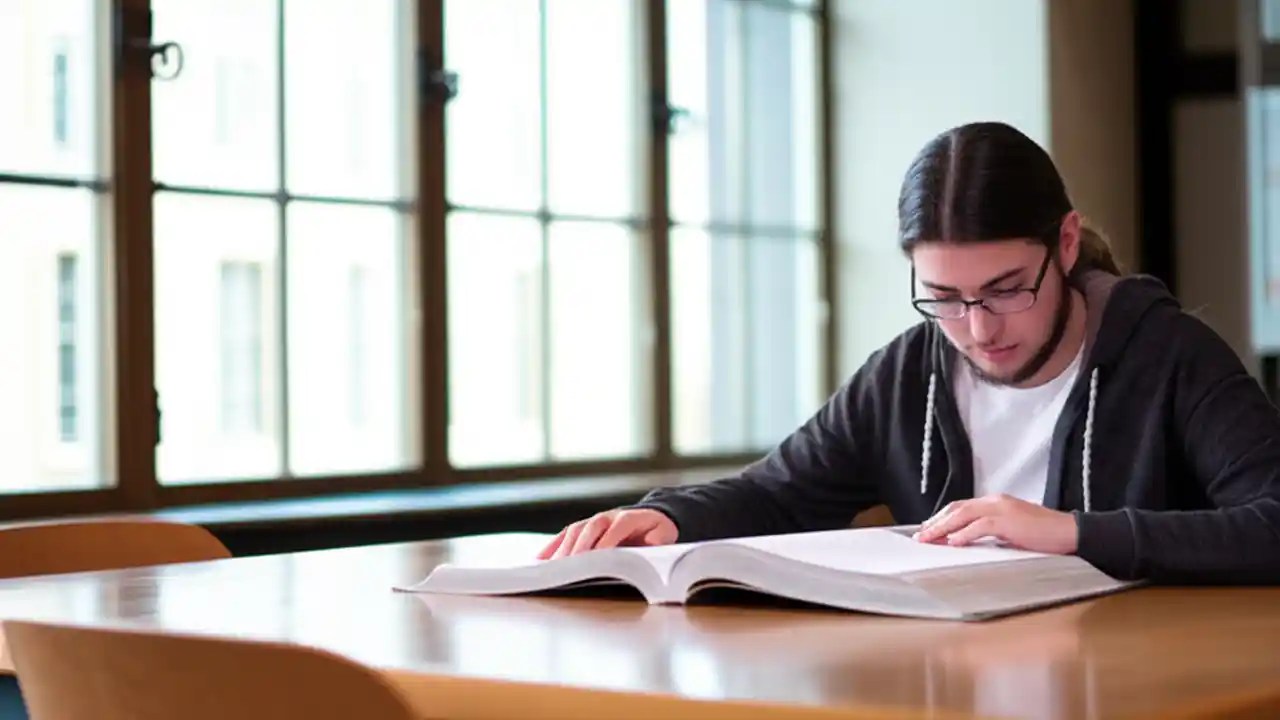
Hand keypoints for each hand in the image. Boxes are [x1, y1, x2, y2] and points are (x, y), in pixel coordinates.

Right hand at [537, 509, 677, 560]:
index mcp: (630, 517)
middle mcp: (609, 516)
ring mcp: (595, 520)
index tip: (599, 557)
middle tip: (569, 566)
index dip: (608, 541)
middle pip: (591, 528)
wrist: (653, 516)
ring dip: (563, 548)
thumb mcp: (665, 536)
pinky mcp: (584, 527)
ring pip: (576, 530)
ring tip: (552, 567)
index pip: (617, 527)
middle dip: (580, 547)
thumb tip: (648, 549)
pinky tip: (540, 560)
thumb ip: (657, 542)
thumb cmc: (657, 532)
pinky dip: (553, 546)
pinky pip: (566, 535)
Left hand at [913, 494, 1078, 553]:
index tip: (927, 530)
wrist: (1070, 532)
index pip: (961, 507)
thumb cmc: (1044, 535)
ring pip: (963, 515)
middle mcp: (995, 501)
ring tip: (928, 539)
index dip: (942, 518)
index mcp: (995, 503)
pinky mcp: (1009, 521)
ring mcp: (1002, 509)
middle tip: (920, 536)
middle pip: (956, 509)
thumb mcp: (1011, 531)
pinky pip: (981, 526)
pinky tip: (953, 542)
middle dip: (936, 523)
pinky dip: (964, 534)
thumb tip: (967, 542)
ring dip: (943, 528)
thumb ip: (991, 532)